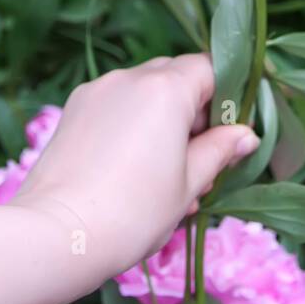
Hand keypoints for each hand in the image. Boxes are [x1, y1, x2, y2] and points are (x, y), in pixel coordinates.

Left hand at [11, 54, 257, 281]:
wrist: (58, 234)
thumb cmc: (134, 213)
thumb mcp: (189, 184)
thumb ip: (220, 151)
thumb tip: (246, 135)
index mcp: (166, 89)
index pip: (209, 69)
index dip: (224, 98)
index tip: (227, 135)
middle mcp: (130, 78)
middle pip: (175, 76)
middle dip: (193, 110)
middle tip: (199, 159)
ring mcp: (97, 91)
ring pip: (143, 91)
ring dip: (162, 119)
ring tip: (166, 173)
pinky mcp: (74, 109)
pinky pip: (116, 105)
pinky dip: (132, 125)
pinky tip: (133, 168)